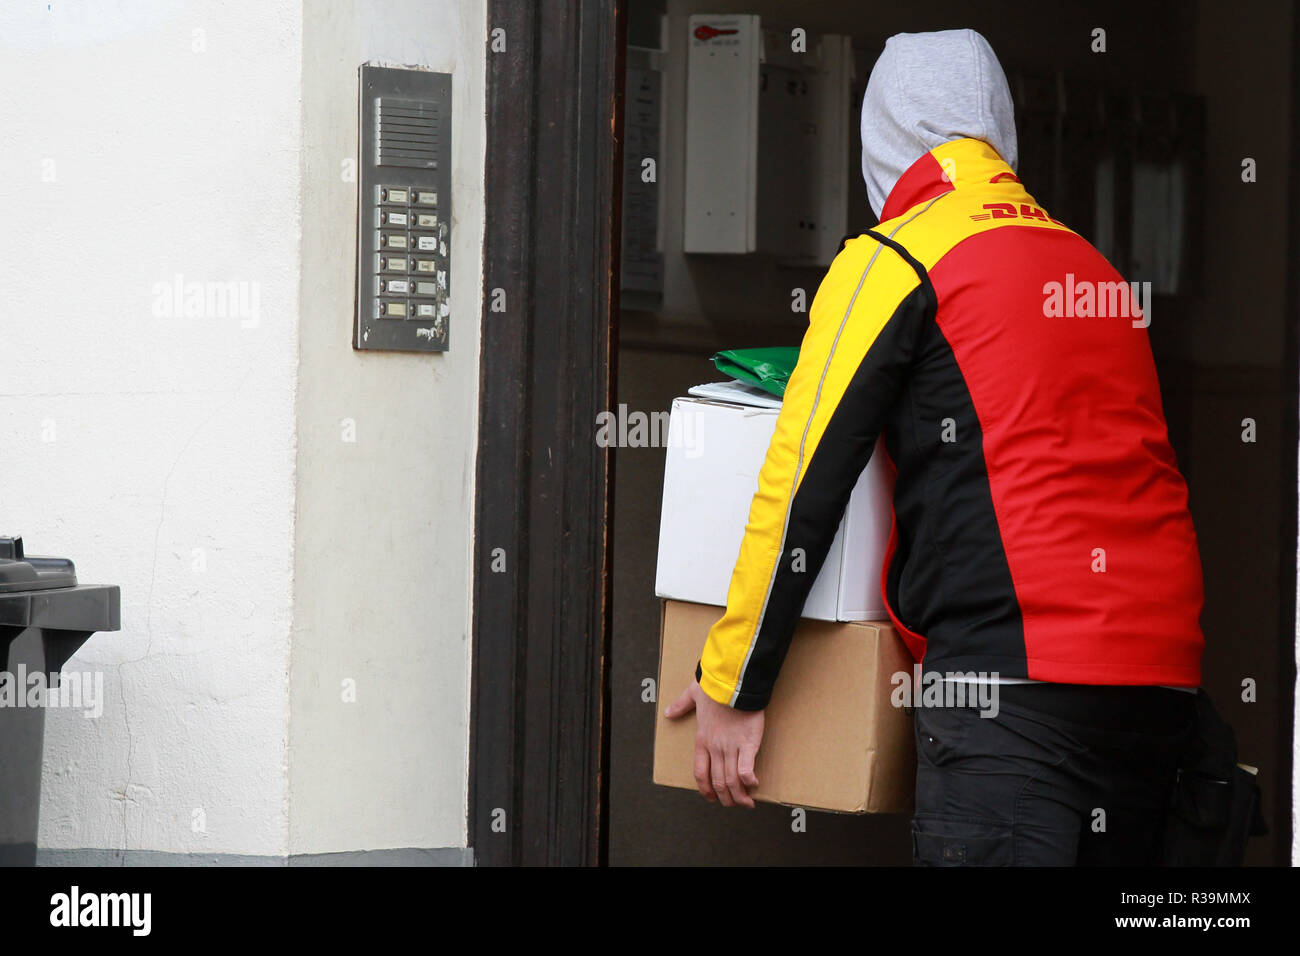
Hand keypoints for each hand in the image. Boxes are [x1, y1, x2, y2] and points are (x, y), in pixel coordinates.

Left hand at [664, 680, 763, 807]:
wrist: (733, 681)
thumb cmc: (715, 687)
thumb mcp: (693, 695)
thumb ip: (681, 705)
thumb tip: (667, 712)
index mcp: (702, 740)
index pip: (699, 772)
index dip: (705, 789)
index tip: (711, 797)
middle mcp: (715, 748)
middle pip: (717, 781)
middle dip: (725, 798)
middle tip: (733, 804)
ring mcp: (731, 747)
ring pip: (731, 780)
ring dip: (739, 796)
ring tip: (747, 803)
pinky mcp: (748, 743)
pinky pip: (746, 769)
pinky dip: (749, 780)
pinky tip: (754, 784)